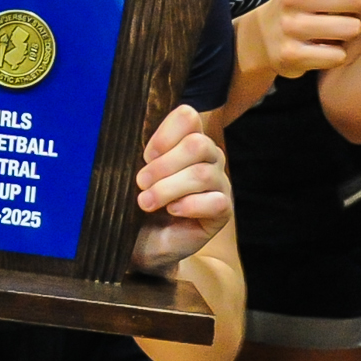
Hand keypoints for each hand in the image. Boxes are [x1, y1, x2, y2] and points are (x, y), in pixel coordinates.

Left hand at [129, 104, 229, 273]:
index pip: (188, 116)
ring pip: (201, 174)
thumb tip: (136, 147)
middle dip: (163, 165)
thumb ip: (144, 157)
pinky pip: (215, 201)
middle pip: (197, 144)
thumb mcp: (139, 175)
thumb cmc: (142, 204)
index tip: (145, 155)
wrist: (149, 244)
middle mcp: (209, 157)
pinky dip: (189, 205)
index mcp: (188, 139)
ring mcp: (220, 183)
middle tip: (140, 182)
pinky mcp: (224, 210)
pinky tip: (173, 211)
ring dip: (168, 188)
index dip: (165, 134)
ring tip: (146, 202)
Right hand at [262, 0, 360, 76]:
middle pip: (356, 0)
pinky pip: (338, 55)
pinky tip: (320, 49)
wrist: (263, 38)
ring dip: (348, 35)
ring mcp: (289, 25)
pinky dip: (336, 55)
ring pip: (350, 30)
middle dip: (357, 10)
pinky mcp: (290, 54)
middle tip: (339, 13)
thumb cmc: (309, 3)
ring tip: (329, 32)